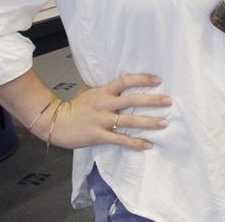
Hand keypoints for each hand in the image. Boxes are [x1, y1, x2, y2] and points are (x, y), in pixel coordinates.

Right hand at [40, 73, 169, 150]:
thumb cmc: (75, 107)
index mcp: (103, 91)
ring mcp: (102, 120)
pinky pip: (121, 139)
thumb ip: (108, 90)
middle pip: (132, 100)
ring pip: (130, 120)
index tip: (158, 80)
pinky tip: (148, 145)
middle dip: (153, 100)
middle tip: (169, 101)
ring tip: (164, 123)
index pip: (126, 81)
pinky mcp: (98, 135)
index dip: (142, 79)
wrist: (55, 122)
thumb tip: (126, 85)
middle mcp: (104, 104)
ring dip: (149, 122)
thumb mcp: (91, 92)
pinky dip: (135, 142)